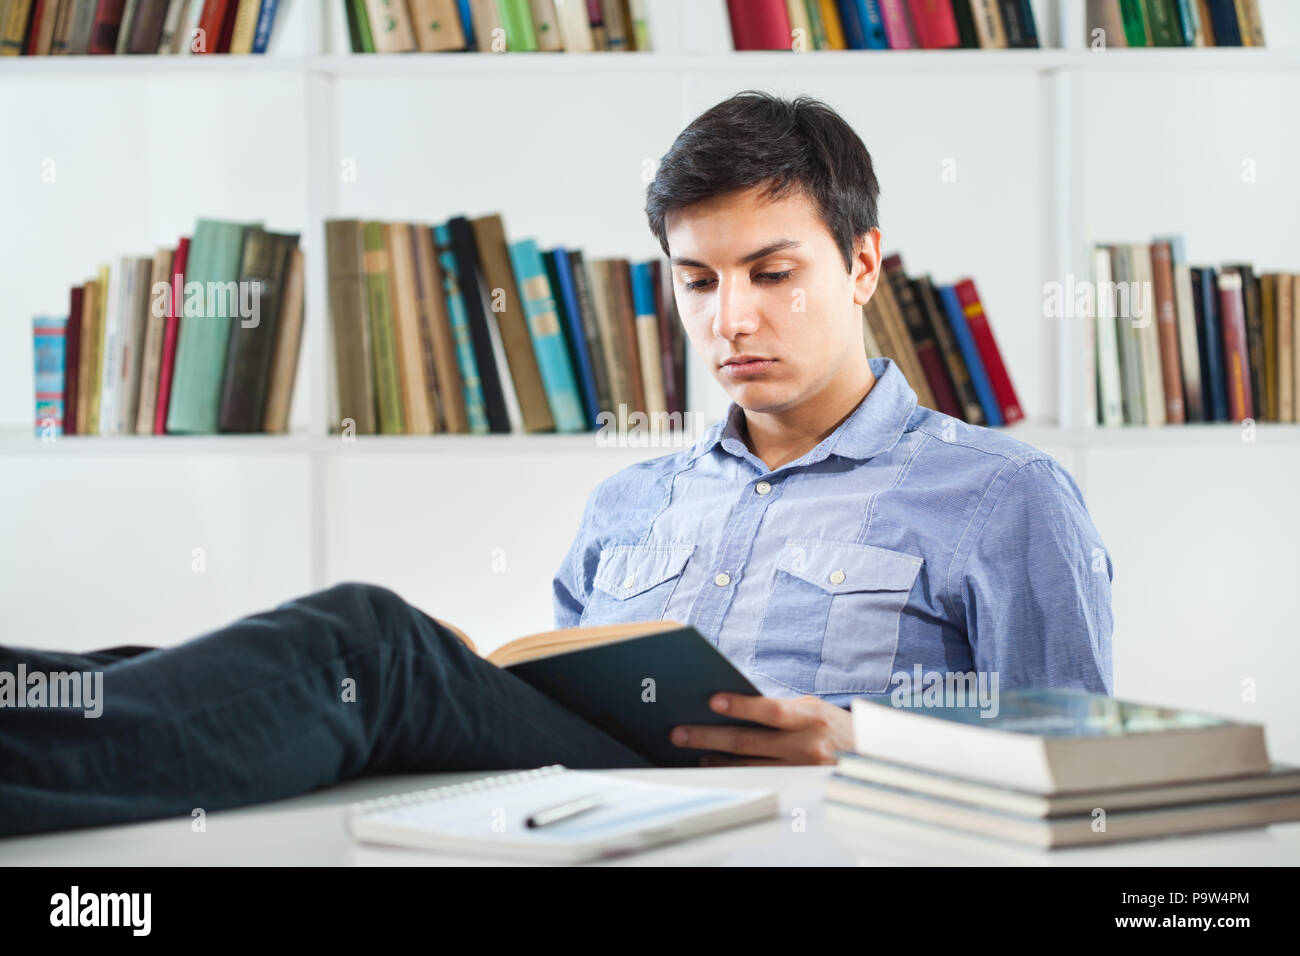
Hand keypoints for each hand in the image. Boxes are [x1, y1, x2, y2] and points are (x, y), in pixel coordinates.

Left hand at [670, 693, 853, 765]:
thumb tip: (732, 708)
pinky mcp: (797, 789)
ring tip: (693, 753)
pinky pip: (759, 782)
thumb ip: (780, 711)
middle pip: (749, 742)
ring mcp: (801, 772)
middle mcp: (807, 745)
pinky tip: (718, 770)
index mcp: (811, 716)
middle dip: (709, 736)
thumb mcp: (813, 710)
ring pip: (749, 767)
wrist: (870, 761)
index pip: (772, 710)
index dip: (741, 705)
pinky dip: (735, 775)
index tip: (712, 700)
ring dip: (717, 760)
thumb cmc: (833, 728)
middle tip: (679, 733)